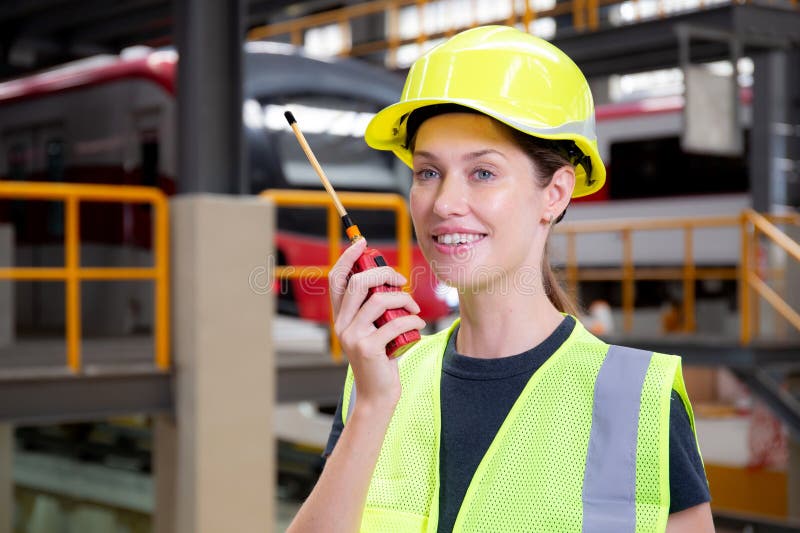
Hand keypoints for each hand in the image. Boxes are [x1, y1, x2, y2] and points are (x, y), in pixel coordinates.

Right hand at [329, 238, 425, 409]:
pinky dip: (412, 321)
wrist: (377, 395)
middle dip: (385, 274)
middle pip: (359, 283)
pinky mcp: (368, 349)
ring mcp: (353, 337)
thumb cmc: (381, 359)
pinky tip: (418, 326)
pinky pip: (395, 323)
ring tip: (413, 310)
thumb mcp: (375, 329)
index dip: (347, 258)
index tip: (363, 244)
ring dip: (404, 299)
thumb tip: (391, 280)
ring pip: (380, 300)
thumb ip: (376, 308)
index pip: (337, 279)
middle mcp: (342, 324)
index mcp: (341, 317)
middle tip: (402, 280)